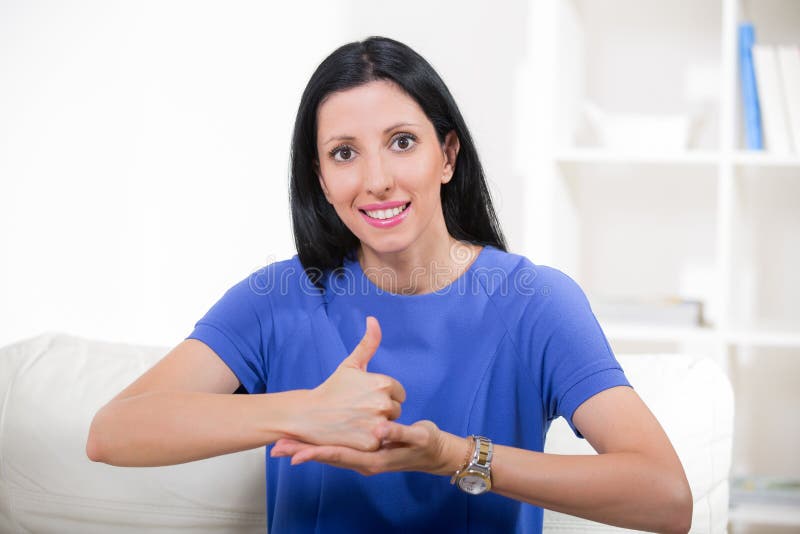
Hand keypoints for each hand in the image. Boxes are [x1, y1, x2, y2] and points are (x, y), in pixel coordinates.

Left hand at [271, 420, 466, 477]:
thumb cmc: (426, 444)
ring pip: (329, 453)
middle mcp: (363, 461)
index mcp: (373, 459)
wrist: (435, 453)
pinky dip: (320, 446)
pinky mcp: (362, 450)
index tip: (296, 454)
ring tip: (283, 444)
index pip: (339, 456)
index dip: (317, 453)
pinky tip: (308, 440)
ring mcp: (361, 457)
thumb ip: (400, 433)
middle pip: (327, 457)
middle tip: (278, 447)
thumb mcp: (418, 437)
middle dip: (303, 452)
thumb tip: (381, 430)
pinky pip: (338, 448)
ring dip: (307, 449)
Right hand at [289, 316, 406, 451]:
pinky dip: (370, 440)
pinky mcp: (372, 444)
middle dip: (381, 411)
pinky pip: (381, 441)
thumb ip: (368, 343)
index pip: (399, 392)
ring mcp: (378, 425)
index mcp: (383, 384)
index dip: (384, 395)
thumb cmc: (332, 389)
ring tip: (357, 422)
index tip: (365, 397)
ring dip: (379, 426)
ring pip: (391, 427)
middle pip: (396, 410)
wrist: (309, 415)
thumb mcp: (351, 364)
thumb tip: (373, 319)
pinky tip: (355, 434)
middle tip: (358, 410)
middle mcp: (383, 404)